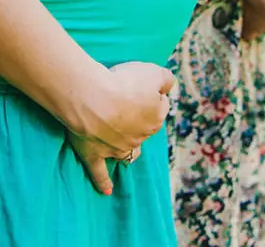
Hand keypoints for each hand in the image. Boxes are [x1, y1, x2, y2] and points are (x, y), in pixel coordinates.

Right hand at [66, 62, 173, 194]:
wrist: (94, 100)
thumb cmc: (124, 83)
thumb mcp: (153, 72)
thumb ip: (166, 79)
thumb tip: (170, 85)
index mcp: (155, 118)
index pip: (160, 105)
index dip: (152, 94)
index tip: (142, 87)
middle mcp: (140, 136)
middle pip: (143, 127)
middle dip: (138, 119)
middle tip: (126, 104)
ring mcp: (117, 148)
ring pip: (128, 151)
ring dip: (129, 148)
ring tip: (126, 146)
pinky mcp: (95, 155)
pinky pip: (100, 173)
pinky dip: (104, 182)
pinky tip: (107, 190)